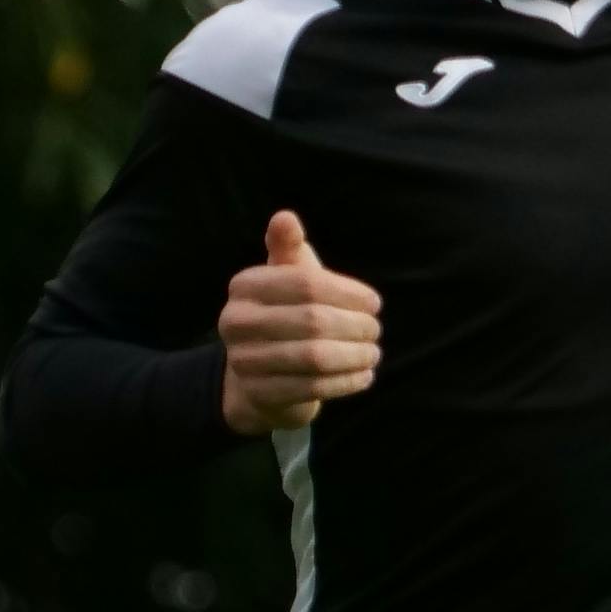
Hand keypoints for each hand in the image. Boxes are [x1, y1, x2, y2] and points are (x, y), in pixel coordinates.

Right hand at [217, 209, 382, 431]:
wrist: (257, 376)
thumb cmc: (283, 313)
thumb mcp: (286, 276)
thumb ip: (288, 247)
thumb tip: (284, 217)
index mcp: (244, 286)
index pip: (306, 284)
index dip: (348, 292)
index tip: (374, 303)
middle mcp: (235, 321)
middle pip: (313, 321)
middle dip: (355, 326)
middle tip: (375, 331)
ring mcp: (243, 361)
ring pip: (315, 357)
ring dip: (354, 356)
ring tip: (373, 353)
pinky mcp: (258, 394)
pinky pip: (312, 388)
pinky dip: (345, 382)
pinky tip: (363, 375)